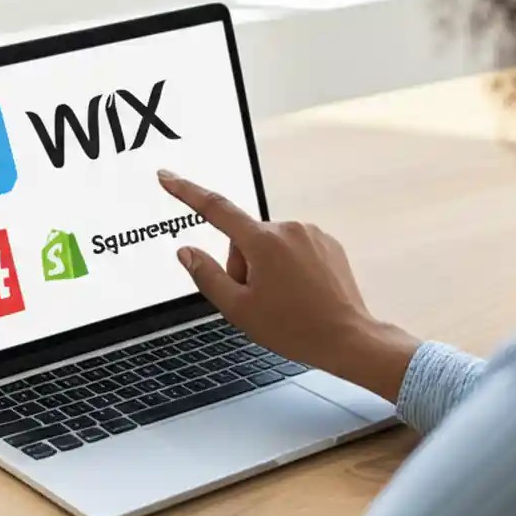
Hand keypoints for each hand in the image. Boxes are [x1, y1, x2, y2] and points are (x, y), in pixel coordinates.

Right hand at [158, 170, 419, 400]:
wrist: (348, 338)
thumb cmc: (294, 328)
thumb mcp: (238, 309)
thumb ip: (207, 276)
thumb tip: (186, 252)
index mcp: (263, 242)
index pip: (215, 208)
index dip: (186, 191)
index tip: (167, 176)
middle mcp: (288, 228)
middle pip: (244, 240)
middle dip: (243, 266)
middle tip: (258, 301)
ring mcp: (311, 234)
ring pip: (269, 246)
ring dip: (267, 268)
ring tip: (283, 301)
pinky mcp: (327, 243)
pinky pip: (294, 249)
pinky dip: (289, 268)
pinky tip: (300, 293)